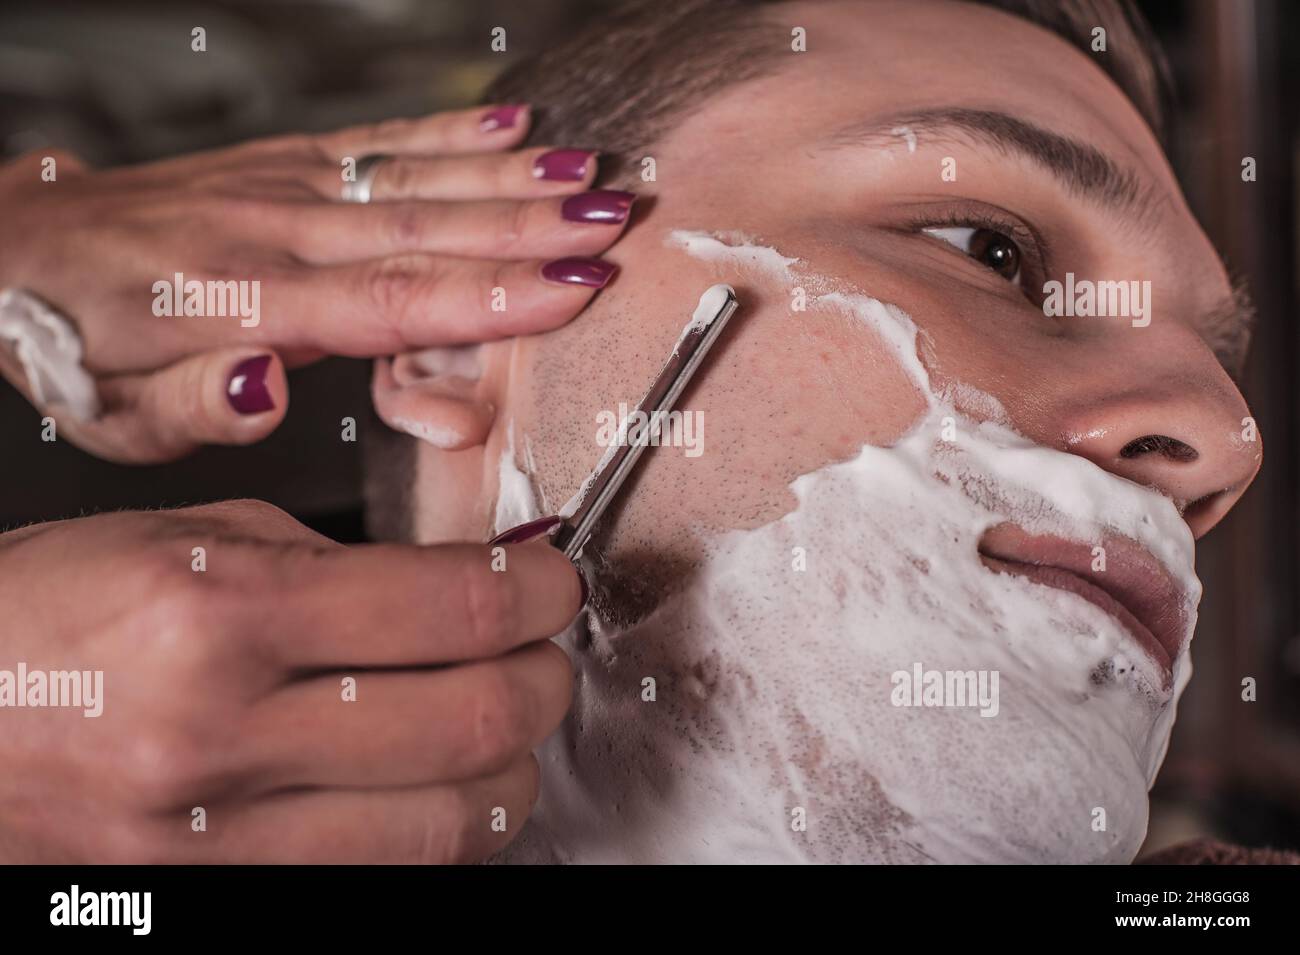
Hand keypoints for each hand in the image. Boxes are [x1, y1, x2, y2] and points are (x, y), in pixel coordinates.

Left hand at [0, 104, 631, 461]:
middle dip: (532, 228)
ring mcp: (282, 184)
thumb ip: (198, 405)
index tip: (571, 290)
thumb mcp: (112, 417)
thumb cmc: (73, 348)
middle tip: (619, 223)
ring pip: (416, 178)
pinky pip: (378, 141)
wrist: (16, 250)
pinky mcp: (285, 162)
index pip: (388, 298)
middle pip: (425, 227)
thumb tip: (274, 386)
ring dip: (514, 177)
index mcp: (240, 297)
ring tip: (596, 173)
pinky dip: (452, 131)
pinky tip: (513, 125)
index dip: (489, 296)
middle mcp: (272, 227)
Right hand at [0, 500, 580, 862]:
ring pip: (450, 826)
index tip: (554, 583)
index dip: (541, 591)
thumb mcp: (186, 541)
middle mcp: (220, 735)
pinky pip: (385, 878)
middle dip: (544, 678)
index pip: (455, 609)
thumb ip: (338, 563)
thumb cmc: (45, 620)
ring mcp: (214, 840)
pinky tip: (429, 785)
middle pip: (474, 723)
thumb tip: (469, 585)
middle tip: (540, 651)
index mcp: (217, 611)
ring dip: (508, 769)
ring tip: (497, 724)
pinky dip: (439, 830)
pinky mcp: (214, 899)